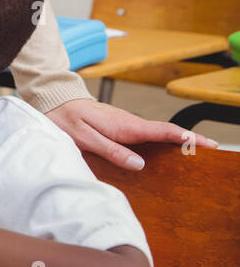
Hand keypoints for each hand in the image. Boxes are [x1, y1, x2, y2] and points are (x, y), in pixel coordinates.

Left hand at [45, 97, 217, 170]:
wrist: (55, 101)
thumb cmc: (67, 119)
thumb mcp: (86, 139)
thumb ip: (112, 151)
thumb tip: (140, 165)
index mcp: (126, 127)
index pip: (164, 132)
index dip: (188, 138)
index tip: (209, 144)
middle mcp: (130, 124)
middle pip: (166, 134)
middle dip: (190, 142)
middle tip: (211, 152)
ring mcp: (126, 124)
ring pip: (157, 135)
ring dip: (176, 142)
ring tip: (196, 155)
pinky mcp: (120, 126)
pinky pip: (145, 135)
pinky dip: (161, 141)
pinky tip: (165, 151)